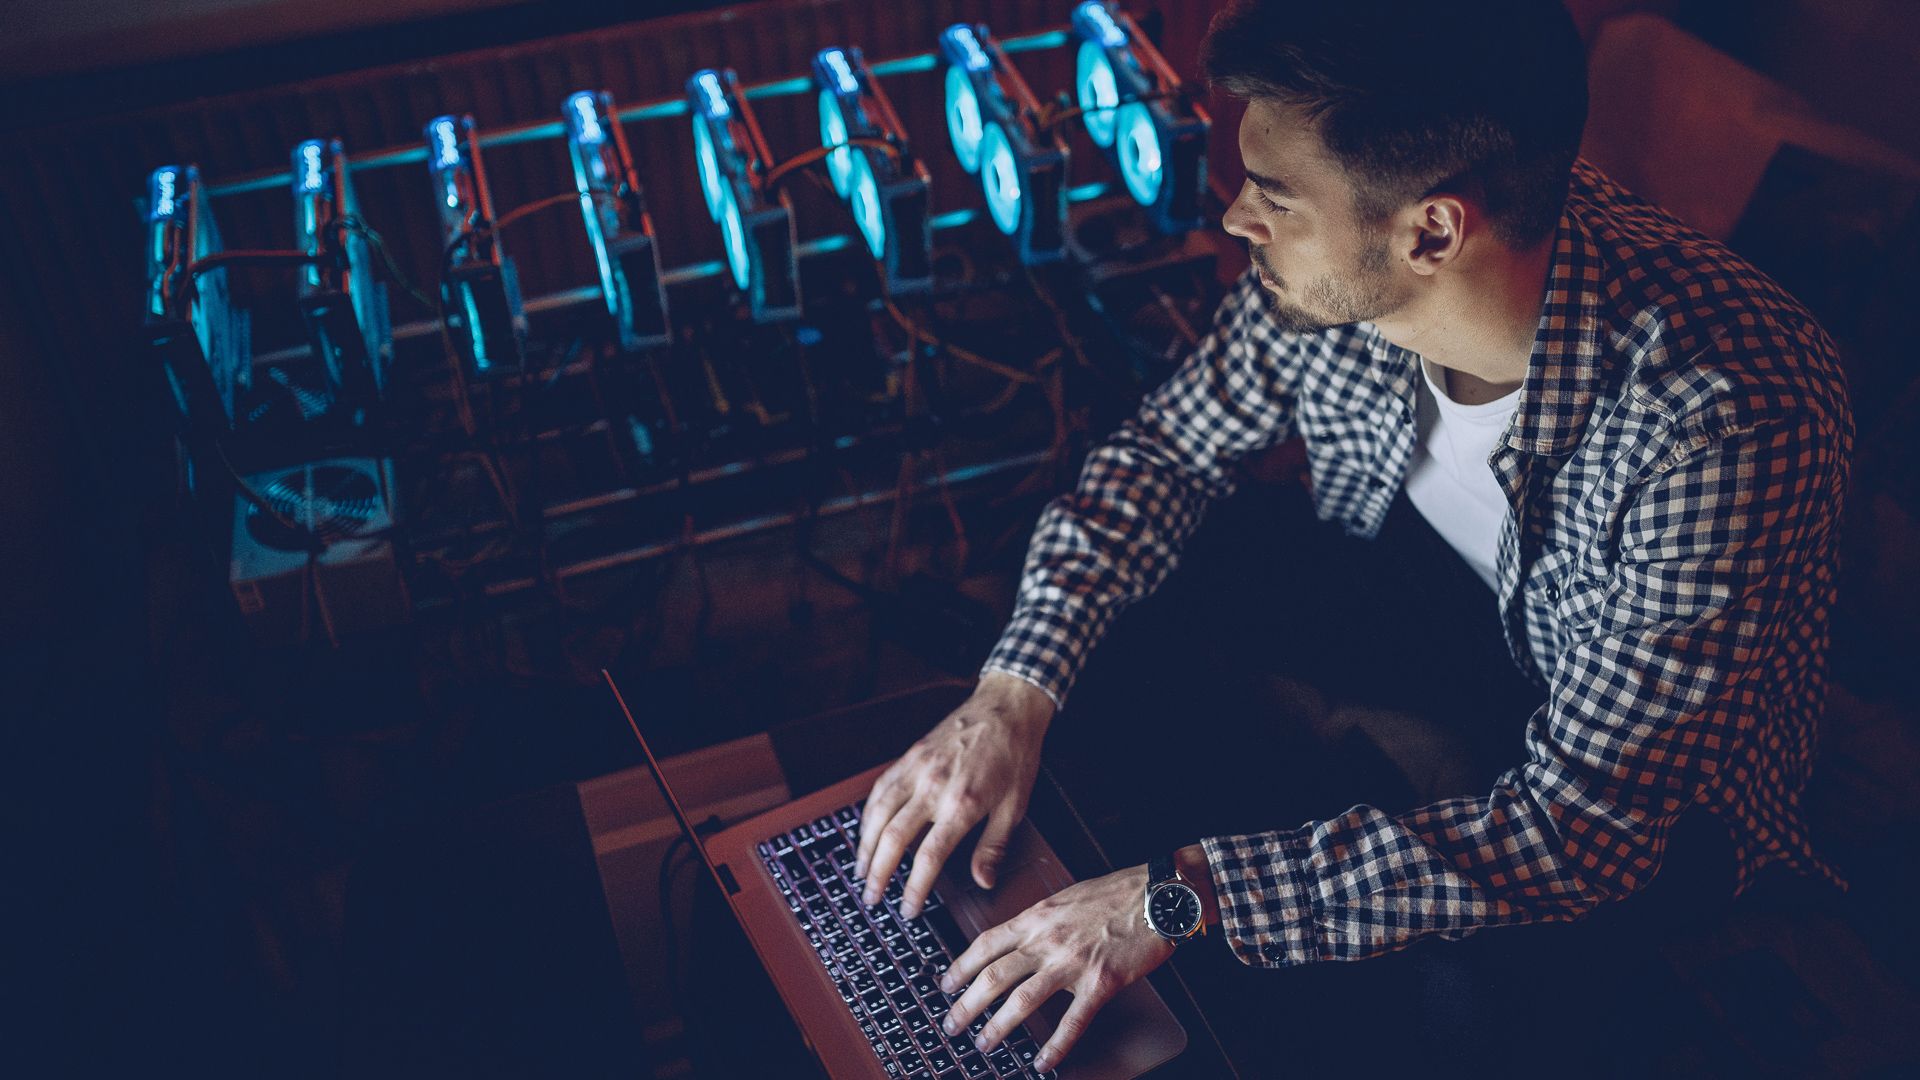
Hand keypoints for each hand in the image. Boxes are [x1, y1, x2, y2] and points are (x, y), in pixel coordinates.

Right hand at [856, 673, 1053, 917]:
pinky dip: (868, 815)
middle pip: (893, 839)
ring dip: (866, 848)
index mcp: (962, 804)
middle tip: (874, 897)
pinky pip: (879, 789)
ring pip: (877, 814)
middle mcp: (933, 787)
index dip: (914, 888)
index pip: (929, 857)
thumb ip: (993, 847)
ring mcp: (917, 769)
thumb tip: (983, 882)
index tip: (910, 908)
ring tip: (862, 872)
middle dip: (879, 874)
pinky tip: (866, 832)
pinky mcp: (909, 756)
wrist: (1006, 709)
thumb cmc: (1014, 756)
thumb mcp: (1015, 807)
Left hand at [937, 863, 1172, 1072]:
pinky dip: (1054, 1046)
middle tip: (952, 1023)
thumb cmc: (1117, 893)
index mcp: (1037, 917)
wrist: (1158, 894)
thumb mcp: (1065, 897)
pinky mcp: (1100, 983)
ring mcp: (1072, 962)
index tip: (946, 984)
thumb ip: (1040, 919)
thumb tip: (1019, 936)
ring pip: (1022, 1000)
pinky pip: (1072, 1022)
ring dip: (998, 1026)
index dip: (961, 966)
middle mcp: (1048, 940)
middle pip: (994, 975)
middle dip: (967, 1004)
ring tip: (984, 1043)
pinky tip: (1043, 1062)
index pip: (986, 944)